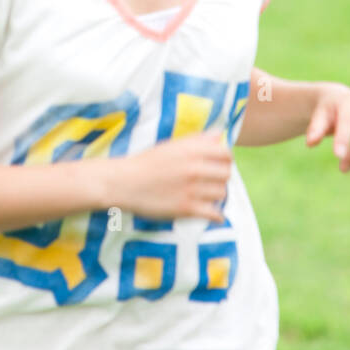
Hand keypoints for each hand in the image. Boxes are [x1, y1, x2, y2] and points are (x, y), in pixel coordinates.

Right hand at [113, 129, 231, 222]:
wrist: (123, 183)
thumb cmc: (147, 163)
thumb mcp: (172, 145)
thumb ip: (198, 140)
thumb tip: (220, 135)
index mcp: (192, 150)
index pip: (226, 154)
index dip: (225, 160)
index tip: (218, 165)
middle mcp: (194, 168)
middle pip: (226, 174)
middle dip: (221, 178)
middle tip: (211, 182)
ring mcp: (192, 189)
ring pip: (221, 193)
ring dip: (216, 195)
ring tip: (206, 196)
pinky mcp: (187, 209)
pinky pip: (214, 213)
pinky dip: (216, 215)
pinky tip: (212, 214)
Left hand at [305, 83, 349, 172]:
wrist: (342, 101)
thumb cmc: (328, 112)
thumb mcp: (318, 117)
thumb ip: (315, 129)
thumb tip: (310, 143)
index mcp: (349, 101)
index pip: (348, 122)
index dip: (343, 139)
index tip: (337, 156)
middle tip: (342, 169)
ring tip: (348, 160)